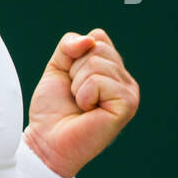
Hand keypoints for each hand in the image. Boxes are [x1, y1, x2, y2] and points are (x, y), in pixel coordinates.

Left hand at [25, 28, 139, 177]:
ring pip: (97, 63)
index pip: (98, 37)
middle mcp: (124, 80)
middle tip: (75, 95)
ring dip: (78, 85)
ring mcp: (129, 92)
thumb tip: (88, 40)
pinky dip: (84, 95)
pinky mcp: (127, 105)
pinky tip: (87, 111)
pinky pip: (99, 81)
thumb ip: (69, 45)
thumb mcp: (57, 67)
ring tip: (81, 104)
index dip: (75, 56)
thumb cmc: (53, 109)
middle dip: (75, 70)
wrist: (47, 140)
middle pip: (98, 47)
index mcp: (112, 69)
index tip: (71, 80)